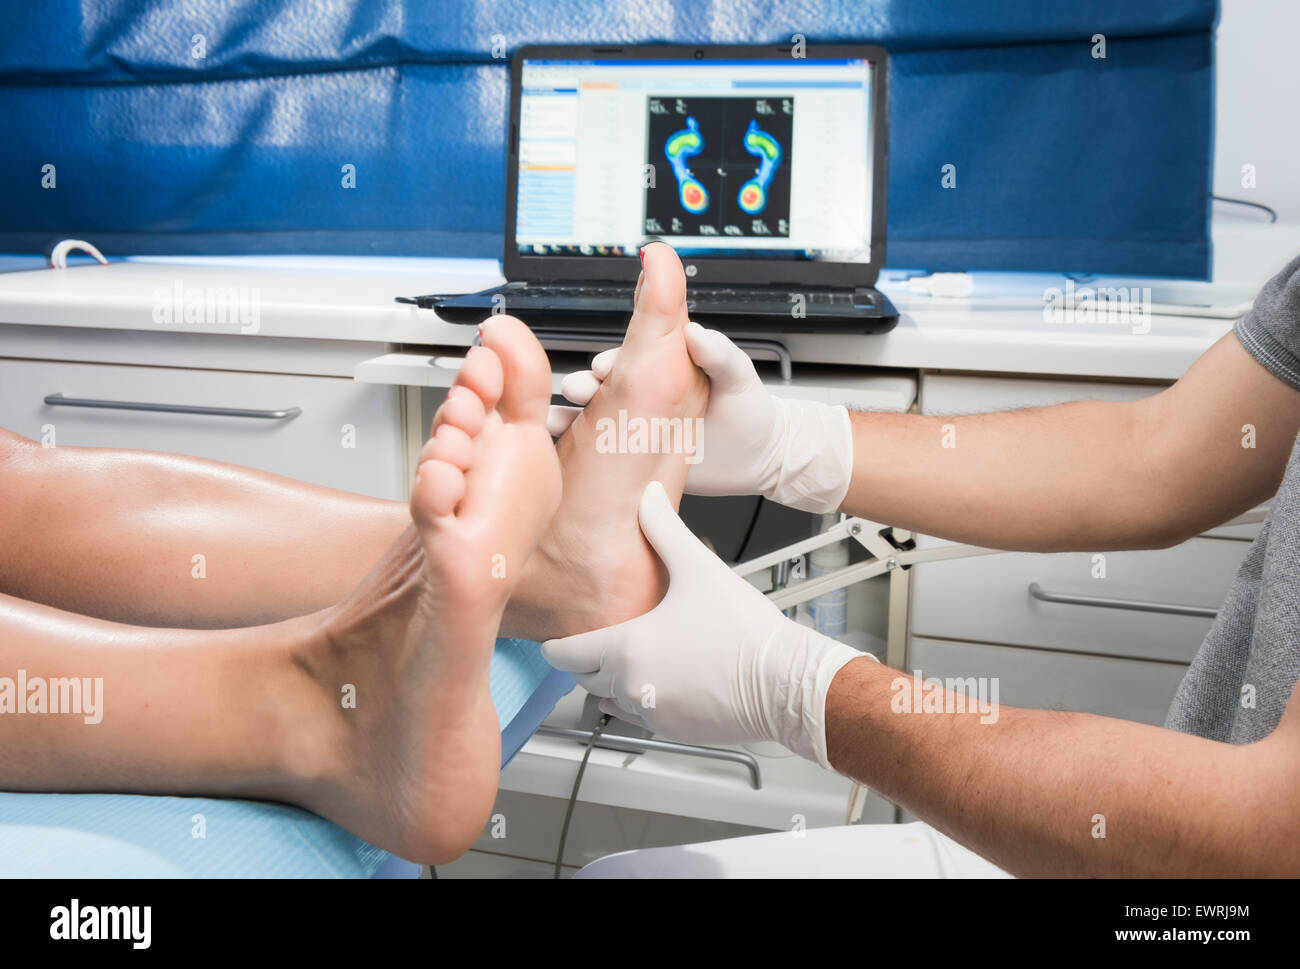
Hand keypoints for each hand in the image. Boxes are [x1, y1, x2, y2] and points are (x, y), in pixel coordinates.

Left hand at [541, 481, 869, 767]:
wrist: (784, 682)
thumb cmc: (745, 632)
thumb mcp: (698, 567)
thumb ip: (665, 529)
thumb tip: (649, 495)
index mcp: (627, 648)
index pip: (565, 656)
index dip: (557, 647)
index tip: (554, 642)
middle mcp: (632, 685)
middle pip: (585, 679)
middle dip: (587, 662)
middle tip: (594, 645)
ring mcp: (652, 713)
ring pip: (612, 700)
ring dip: (615, 683)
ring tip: (632, 659)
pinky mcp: (674, 730)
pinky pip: (642, 717)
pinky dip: (644, 699)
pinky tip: (664, 680)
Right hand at [548, 323, 853, 513]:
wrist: (761, 461)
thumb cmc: (754, 414)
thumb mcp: (741, 379)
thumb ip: (719, 355)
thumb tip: (694, 331)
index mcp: (665, 370)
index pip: (627, 359)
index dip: (612, 362)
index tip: (604, 368)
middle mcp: (646, 397)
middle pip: (601, 387)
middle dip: (583, 387)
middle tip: (577, 391)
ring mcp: (636, 430)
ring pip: (592, 419)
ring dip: (569, 418)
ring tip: (554, 422)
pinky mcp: (635, 462)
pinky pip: (599, 456)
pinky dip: (576, 453)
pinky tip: (562, 454)